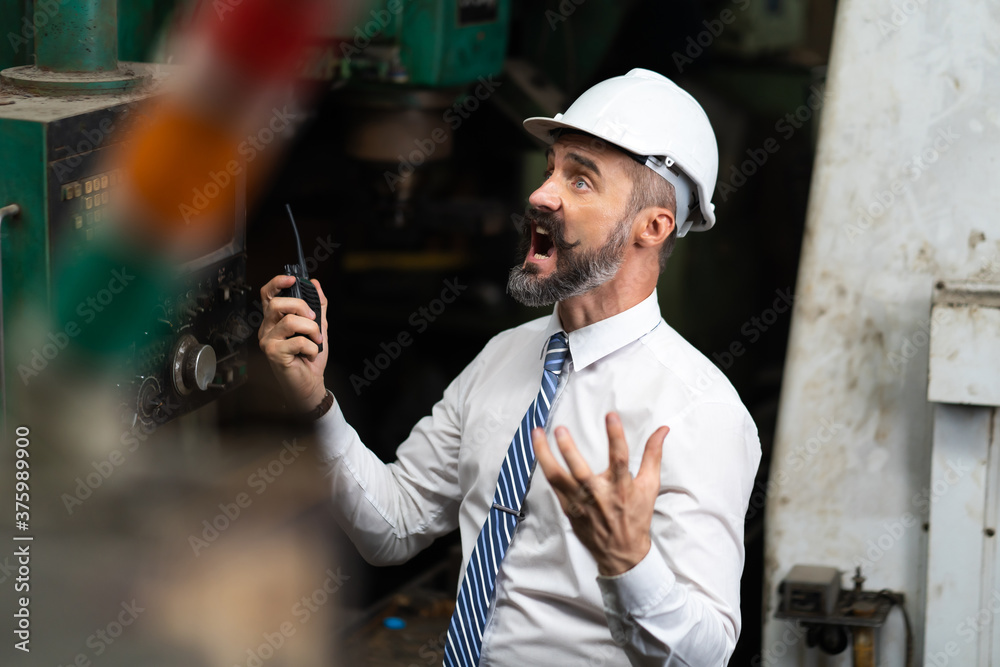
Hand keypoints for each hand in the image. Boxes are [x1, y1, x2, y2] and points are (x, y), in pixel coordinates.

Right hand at [258, 275, 328, 411]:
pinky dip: (311, 347)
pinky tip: (310, 354)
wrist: (310, 383)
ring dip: (312, 330)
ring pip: (290, 321)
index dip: (277, 283)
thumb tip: (315, 284)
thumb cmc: (309, 357)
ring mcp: (267, 341)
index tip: (292, 279)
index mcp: (275, 320)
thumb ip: (318, 306)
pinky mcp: (273, 353)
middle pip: (278, 304)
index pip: (268, 295)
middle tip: (314, 319)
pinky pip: (297, 341)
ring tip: (317, 340)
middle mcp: (267, 328)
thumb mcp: (319, 327)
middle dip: (301, 307)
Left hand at [532, 413, 668, 575]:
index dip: (615, 436)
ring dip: (545, 454)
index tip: (611, 415)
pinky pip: (552, 484)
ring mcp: (580, 502)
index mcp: (621, 487)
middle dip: (569, 449)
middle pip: (580, 471)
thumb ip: (653, 455)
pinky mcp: (568, 508)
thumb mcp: (650, 485)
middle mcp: (599, 495)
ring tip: (536, 433)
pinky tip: (538, 449)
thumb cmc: (636, 516)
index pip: (619, 458)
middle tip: (559, 429)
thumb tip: (662, 429)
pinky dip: (544, 466)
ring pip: (558, 476)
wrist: (621, 552)